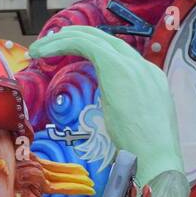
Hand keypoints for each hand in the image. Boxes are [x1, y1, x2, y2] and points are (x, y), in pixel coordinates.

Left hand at [27, 25, 182, 186]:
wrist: (157, 159)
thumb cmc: (143, 154)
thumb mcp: (133, 125)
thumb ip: (122, 111)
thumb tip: (110, 112)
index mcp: (150, 79)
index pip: (119, 55)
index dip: (93, 50)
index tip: (70, 54)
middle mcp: (143, 67)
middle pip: (106, 40)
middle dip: (76, 37)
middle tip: (49, 45)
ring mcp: (133, 66)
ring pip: (94, 38)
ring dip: (63, 39)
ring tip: (38, 49)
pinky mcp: (117, 68)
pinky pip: (86, 44)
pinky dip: (63, 43)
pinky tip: (43, 52)